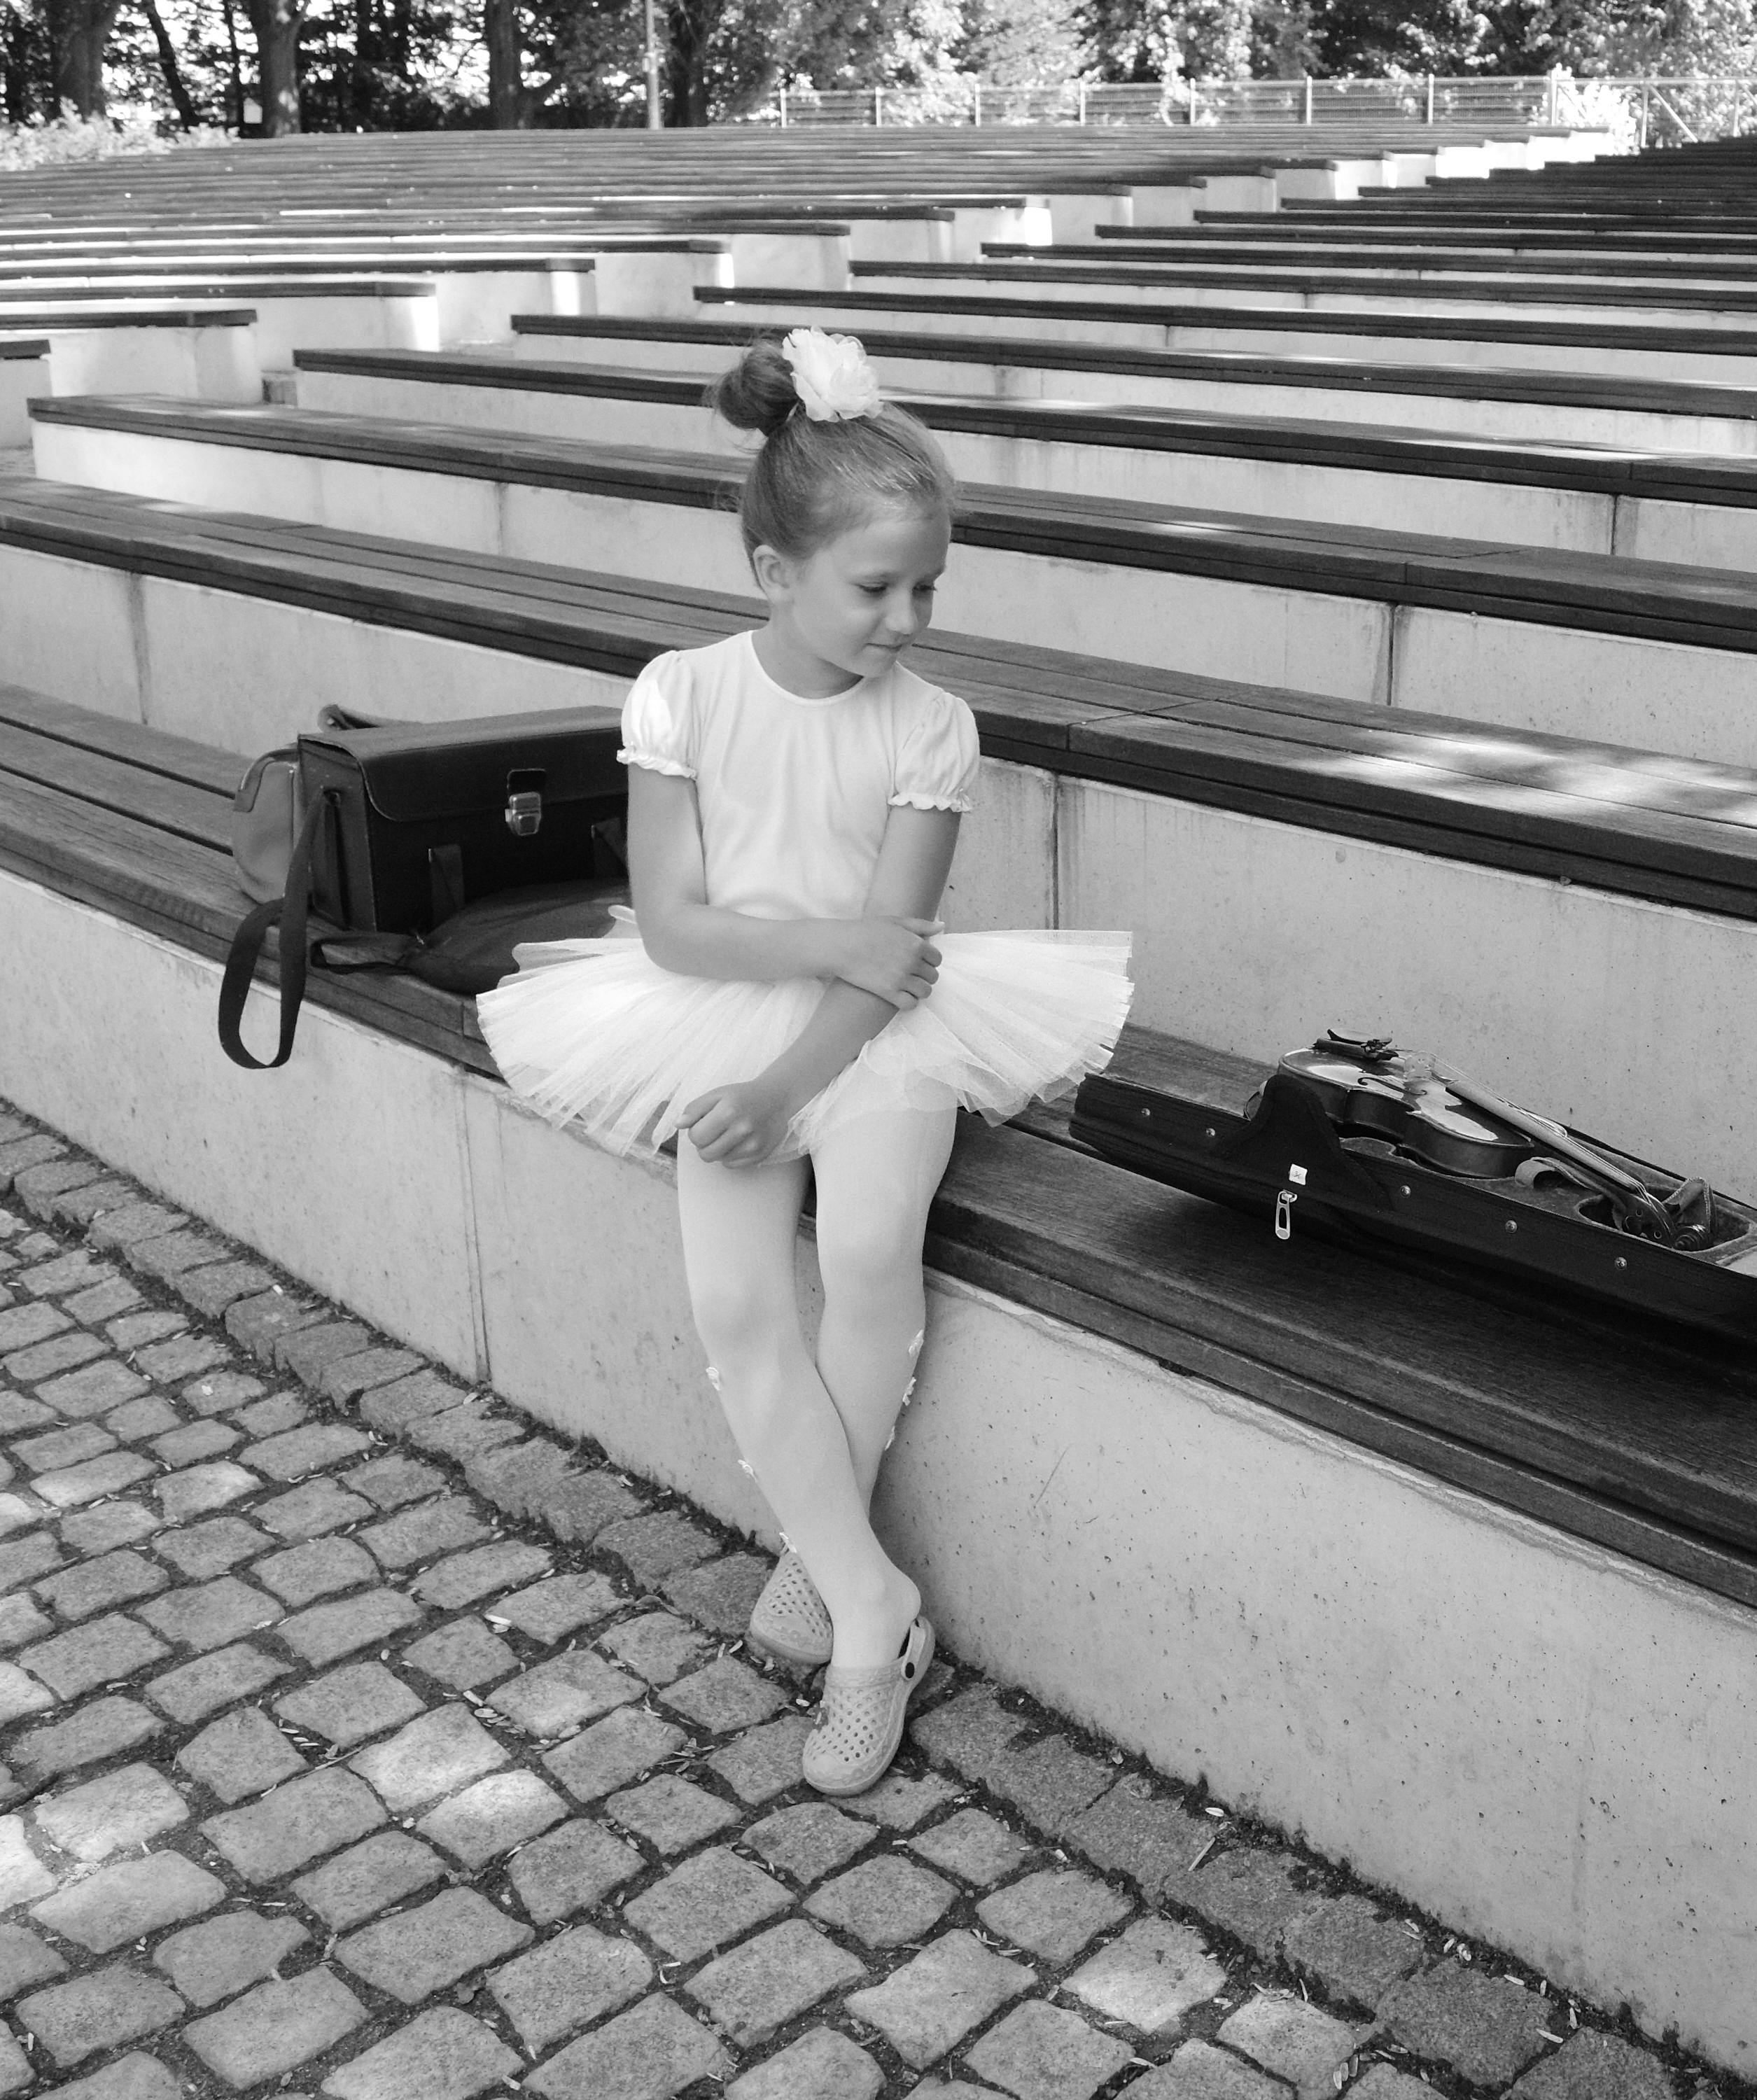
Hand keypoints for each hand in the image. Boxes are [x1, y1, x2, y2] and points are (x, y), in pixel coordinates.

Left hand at [677, 1077, 797, 1167]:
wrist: (776, 1099)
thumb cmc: (742, 1096)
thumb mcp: (717, 1094)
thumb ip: (695, 1108)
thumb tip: (679, 1124)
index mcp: (728, 1111)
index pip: (696, 1137)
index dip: (696, 1131)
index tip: (705, 1123)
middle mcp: (742, 1130)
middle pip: (705, 1154)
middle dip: (704, 1143)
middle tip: (714, 1131)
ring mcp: (753, 1144)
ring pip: (718, 1160)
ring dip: (717, 1149)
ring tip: (727, 1134)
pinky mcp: (760, 1155)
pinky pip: (732, 1165)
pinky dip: (730, 1155)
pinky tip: (738, 1141)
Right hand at [832, 917, 942, 1008]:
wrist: (841, 946)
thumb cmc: (866, 930)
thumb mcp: (895, 922)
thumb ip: (920, 925)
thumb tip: (941, 926)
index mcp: (916, 943)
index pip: (937, 959)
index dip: (929, 961)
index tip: (918, 961)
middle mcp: (912, 961)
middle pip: (932, 977)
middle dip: (924, 976)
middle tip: (911, 974)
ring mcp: (901, 978)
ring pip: (925, 992)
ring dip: (918, 990)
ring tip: (907, 986)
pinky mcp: (888, 992)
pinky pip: (910, 1004)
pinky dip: (909, 1002)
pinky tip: (900, 996)